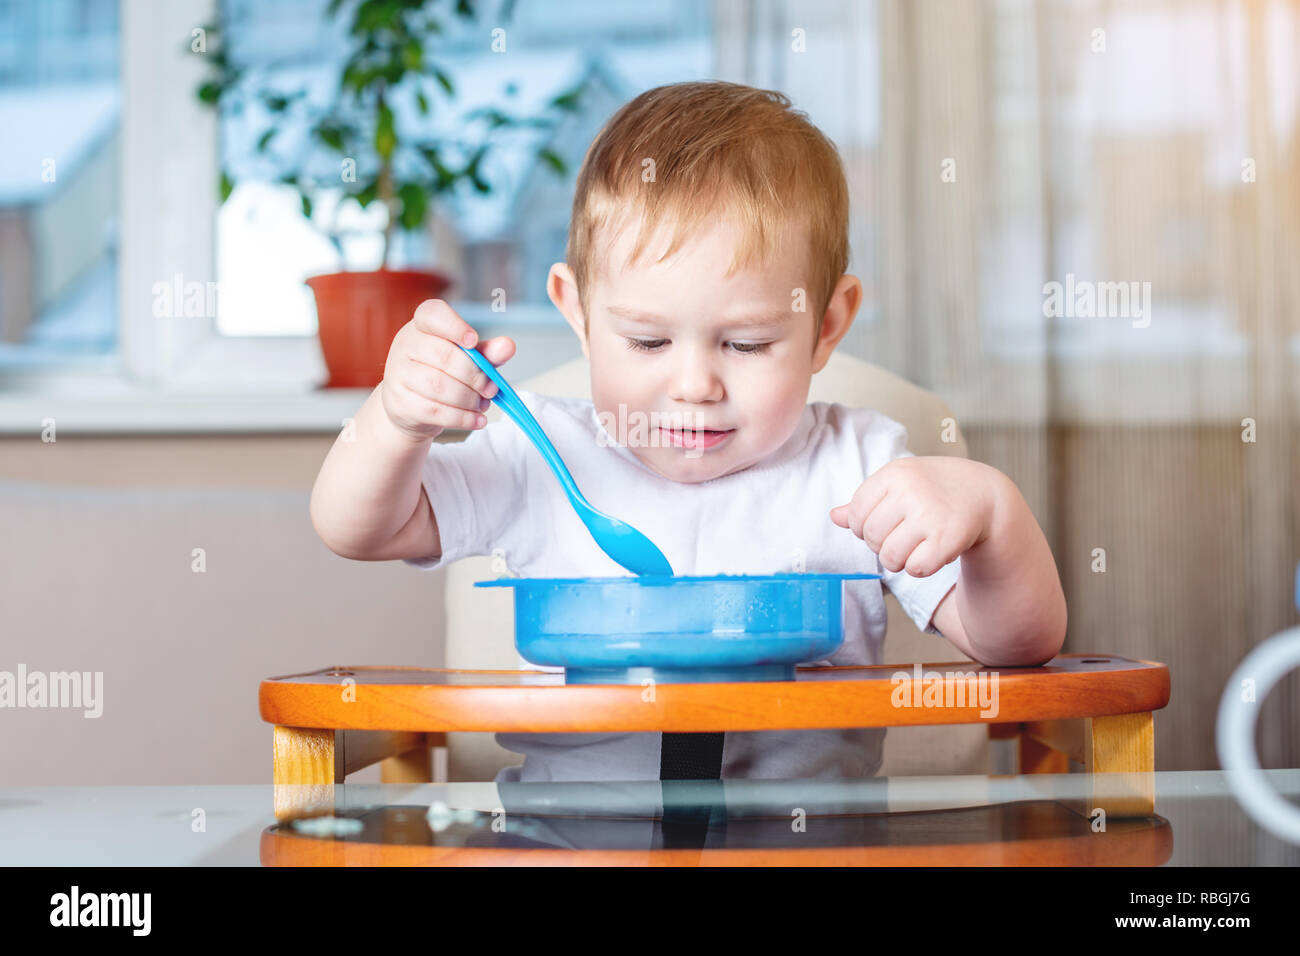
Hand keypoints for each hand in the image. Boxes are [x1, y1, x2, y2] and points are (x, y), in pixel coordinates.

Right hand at [379, 299, 515, 442]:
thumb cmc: (442, 374)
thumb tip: (508, 346)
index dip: (455, 326)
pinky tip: (477, 419)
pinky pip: (434, 411)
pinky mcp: (399, 402)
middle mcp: (405, 344)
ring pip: (439, 386)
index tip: (474, 342)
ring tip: (482, 405)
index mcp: (422, 325)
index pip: (432, 314)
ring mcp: (398, 373)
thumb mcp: (466, 359)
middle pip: (444, 356)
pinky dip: (461, 418)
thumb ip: (486, 352)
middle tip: (492, 389)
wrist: (412, 407)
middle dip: (475, 376)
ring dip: (469, 399)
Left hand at [829, 457, 1005, 576]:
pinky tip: (932, 553)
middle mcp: (910, 491)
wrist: (984, 493)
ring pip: (890, 557)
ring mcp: (930, 514)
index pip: (857, 513)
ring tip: (915, 547)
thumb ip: (865, 501)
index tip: (883, 525)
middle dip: (881, 545)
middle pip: (871, 537)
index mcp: (894, 474)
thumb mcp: (899, 484)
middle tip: (902, 538)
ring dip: (900, 561)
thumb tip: (834, 517)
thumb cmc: (933, 489)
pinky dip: (920, 568)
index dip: (864, 527)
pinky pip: (915, 569)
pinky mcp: (948, 538)